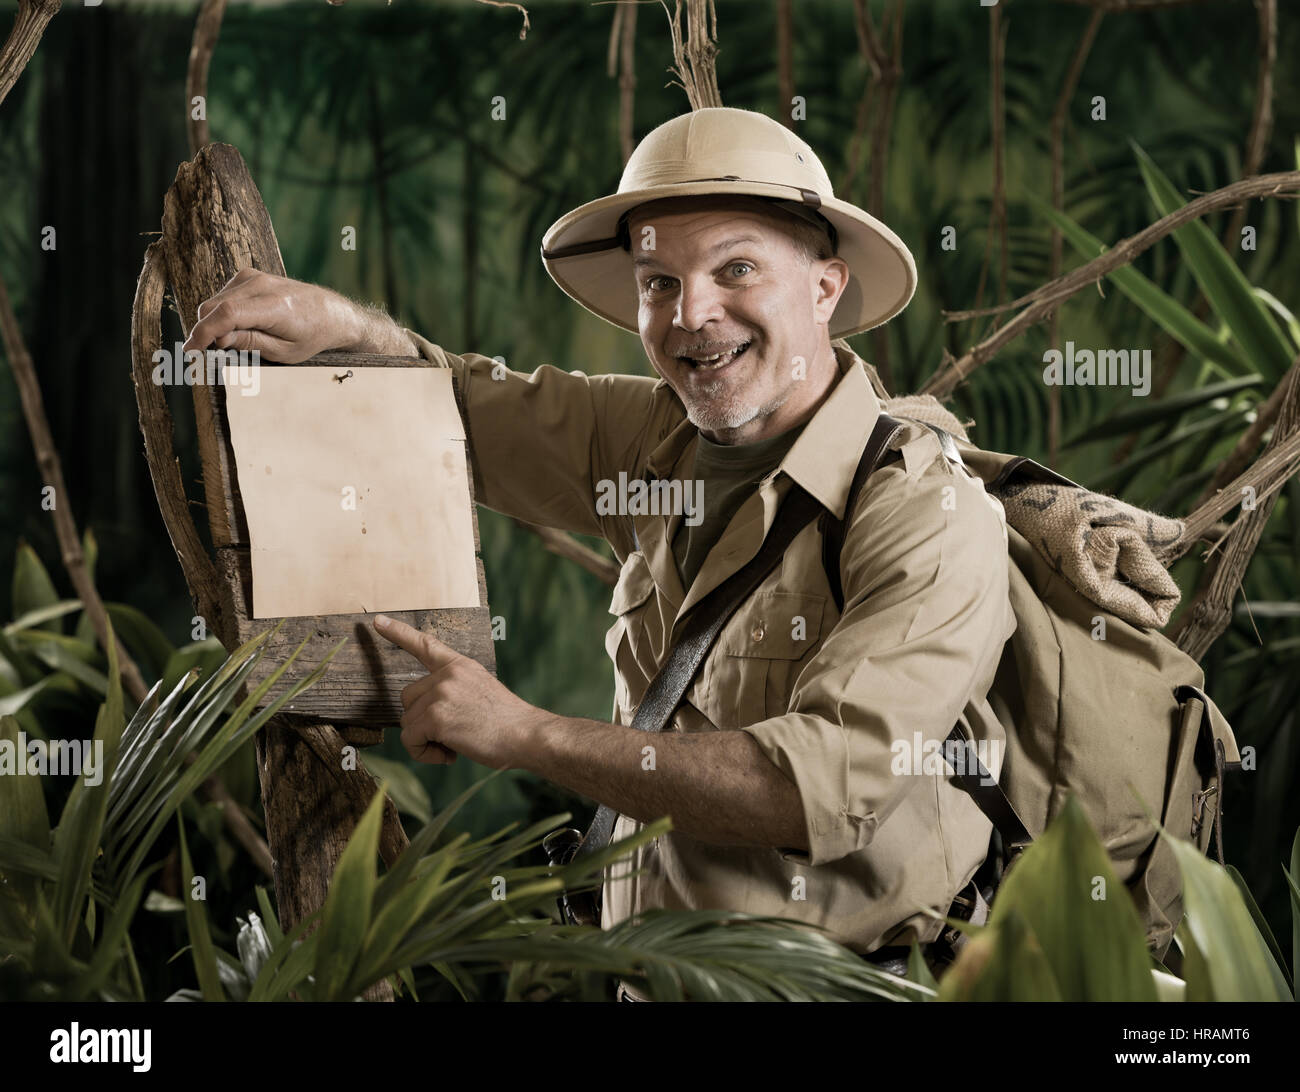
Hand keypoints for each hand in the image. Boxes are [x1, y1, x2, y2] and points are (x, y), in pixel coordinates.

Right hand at [182, 269, 378, 362]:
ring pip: (214, 302)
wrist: (330, 314)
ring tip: (233, 342)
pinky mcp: (248, 275)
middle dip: (206, 332)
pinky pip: (222, 296)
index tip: (190, 350)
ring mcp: (253, 277)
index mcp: (274, 306)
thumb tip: (218, 339)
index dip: (204, 333)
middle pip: (214, 307)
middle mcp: (261, 285)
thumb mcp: (283, 352)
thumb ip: (250, 344)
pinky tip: (238, 326)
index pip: (227, 315)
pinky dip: (221, 313)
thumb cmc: (310, 336)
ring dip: (214, 323)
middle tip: (214, 354)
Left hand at [373, 614, 544, 769]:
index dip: (399, 633)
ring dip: (426, 740)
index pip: (425, 645)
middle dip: (422, 721)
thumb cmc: (507, 722)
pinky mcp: (435, 717)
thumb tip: (428, 711)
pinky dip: (424, 753)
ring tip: (456, 745)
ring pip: (408, 722)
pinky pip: (411, 740)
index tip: (378, 621)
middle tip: (452, 735)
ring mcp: (440, 694)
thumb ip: (454, 690)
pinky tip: (449, 755)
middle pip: (408, 699)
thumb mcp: (481, 691)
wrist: (526, 735)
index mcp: (460, 666)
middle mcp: (447, 675)